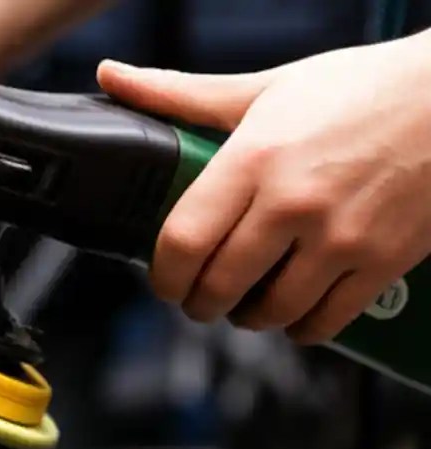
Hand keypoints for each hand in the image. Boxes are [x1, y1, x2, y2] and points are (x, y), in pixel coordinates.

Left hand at [96, 31, 430, 343]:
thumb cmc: (360, 89)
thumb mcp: (266, 87)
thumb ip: (182, 94)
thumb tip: (111, 76)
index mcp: (254, 159)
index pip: (182, 242)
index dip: (162, 276)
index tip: (162, 279)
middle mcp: (293, 203)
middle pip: (218, 287)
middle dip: (198, 302)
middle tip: (198, 296)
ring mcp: (340, 237)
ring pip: (268, 313)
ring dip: (247, 318)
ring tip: (244, 301)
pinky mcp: (382, 262)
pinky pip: (323, 322)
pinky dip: (300, 327)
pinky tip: (293, 308)